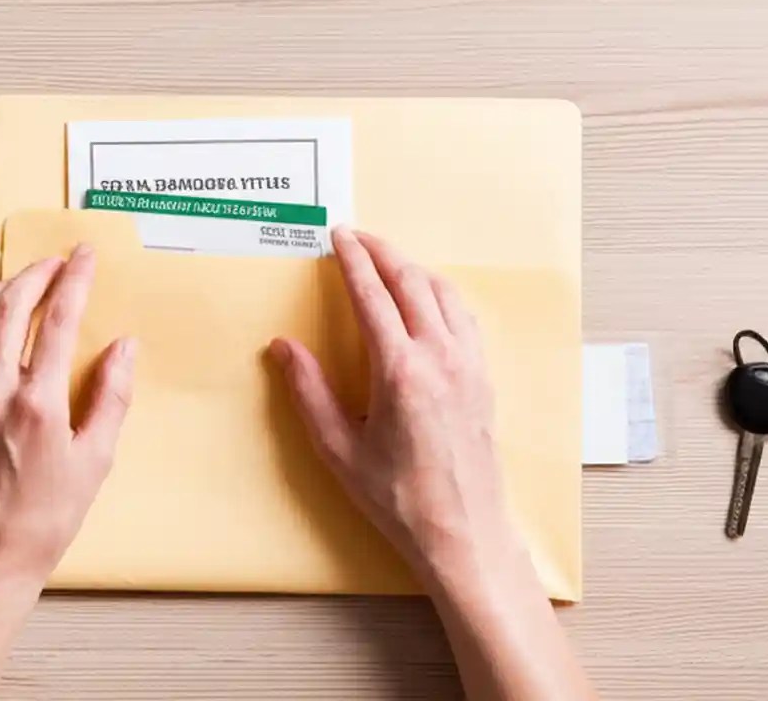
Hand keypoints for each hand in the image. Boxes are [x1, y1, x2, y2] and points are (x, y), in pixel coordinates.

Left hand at [0, 246, 136, 600]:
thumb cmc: (44, 520)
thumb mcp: (95, 462)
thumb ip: (111, 397)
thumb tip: (124, 347)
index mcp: (38, 403)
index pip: (58, 319)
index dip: (75, 279)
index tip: (85, 257)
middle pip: (8, 308)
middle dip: (34, 274)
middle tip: (55, 262)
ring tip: (15, 284)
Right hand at [271, 228, 513, 574]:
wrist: (462, 532)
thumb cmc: (398, 499)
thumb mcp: (339, 450)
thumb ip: (309, 392)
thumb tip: (284, 347)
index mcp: (401, 370)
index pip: (373, 295)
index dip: (352, 260)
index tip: (338, 236)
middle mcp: (440, 357)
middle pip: (412, 281)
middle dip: (383, 252)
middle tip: (358, 236)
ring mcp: (469, 365)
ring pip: (443, 293)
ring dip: (414, 269)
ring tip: (389, 261)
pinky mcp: (483, 379)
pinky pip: (463, 317)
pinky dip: (441, 294)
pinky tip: (428, 300)